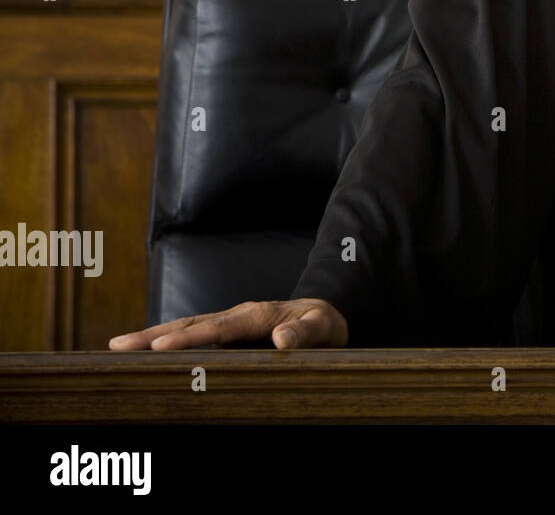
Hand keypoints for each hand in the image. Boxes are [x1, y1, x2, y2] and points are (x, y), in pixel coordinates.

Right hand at [107, 298, 347, 350]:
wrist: (326, 314)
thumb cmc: (324, 324)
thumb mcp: (323, 328)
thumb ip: (305, 333)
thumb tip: (281, 340)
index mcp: (256, 316)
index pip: (217, 329)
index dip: (188, 339)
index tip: (158, 348)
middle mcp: (237, 315)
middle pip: (190, 324)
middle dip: (153, 334)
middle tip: (117, 346)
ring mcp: (230, 322)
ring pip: (186, 327)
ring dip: (152, 335)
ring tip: (118, 346)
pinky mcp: (227, 331)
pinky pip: (194, 334)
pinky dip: (167, 340)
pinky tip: (146, 351)